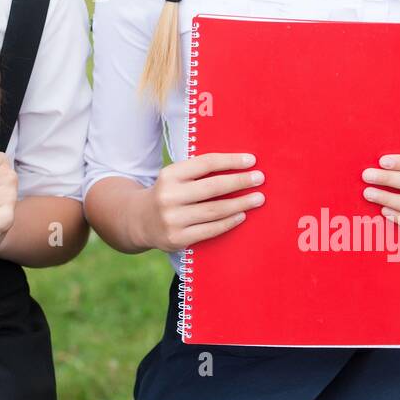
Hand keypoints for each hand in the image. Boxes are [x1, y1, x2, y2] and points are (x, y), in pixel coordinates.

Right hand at [134, 152, 264, 252]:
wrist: (139, 220)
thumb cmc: (168, 193)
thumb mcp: (174, 177)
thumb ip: (199, 172)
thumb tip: (239, 166)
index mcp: (169, 174)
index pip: (205, 163)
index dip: (230, 161)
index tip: (251, 160)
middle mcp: (169, 196)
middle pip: (213, 187)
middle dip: (240, 182)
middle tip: (260, 178)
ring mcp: (173, 219)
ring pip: (214, 210)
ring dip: (240, 203)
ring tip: (258, 198)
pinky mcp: (178, 238)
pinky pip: (210, 229)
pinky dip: (229, 222)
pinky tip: (242, 215)